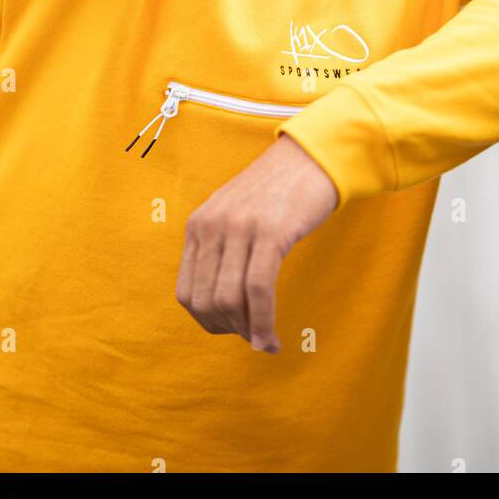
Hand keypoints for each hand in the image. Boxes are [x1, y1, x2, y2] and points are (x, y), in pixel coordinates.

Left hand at [175, 134, 338, 351]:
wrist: (311, 157)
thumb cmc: (278, 192)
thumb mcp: (234, 215)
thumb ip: (220, 250)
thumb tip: (220, 307)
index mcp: (199, 224)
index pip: (187, 292)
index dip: (207, 322)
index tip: (232, 330)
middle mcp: (213, 225)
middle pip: (206, 301)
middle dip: (229, 330)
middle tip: (252, 337)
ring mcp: (240, 227)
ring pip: (230, 299)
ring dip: (248, 331)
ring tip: (265, 341)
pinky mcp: (271, 232)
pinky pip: (259, 289)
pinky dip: (263, 322)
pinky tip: (272, 337)